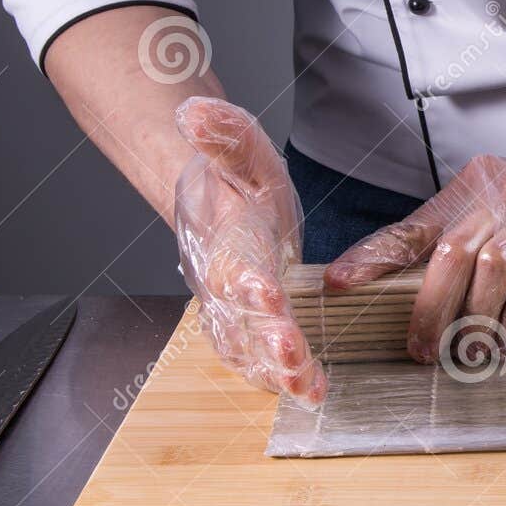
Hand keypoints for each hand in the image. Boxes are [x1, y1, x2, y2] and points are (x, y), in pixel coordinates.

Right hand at [173, 97, 326, 404]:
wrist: (211, 200)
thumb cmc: (234, 175)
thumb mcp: (237, 146)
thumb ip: (221, 134)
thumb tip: (194, 113)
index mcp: (222, 235)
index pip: (230, 260)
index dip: (245, 279)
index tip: (266, 292)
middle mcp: (218, 278)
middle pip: (240, 317)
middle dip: (267, 339)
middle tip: (295, 358)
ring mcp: (226, 308)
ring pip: (246, 347)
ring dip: (275, 370)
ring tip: (308, 388)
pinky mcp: (240, 325)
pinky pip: (254, 359)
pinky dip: (278, 379)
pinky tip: (311, 392)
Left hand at [325, 155, 505, 360]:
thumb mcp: (495, 212)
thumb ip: (453, 241)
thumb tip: (395, 296)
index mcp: (472, 187)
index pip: (413, 227)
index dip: (373, 257)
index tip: (338, 286)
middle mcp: (503, 193)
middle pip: (451, 251)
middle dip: (427, 307)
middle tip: (417, 349)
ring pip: (492, 268)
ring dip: (473, 319)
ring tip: (462, 355)